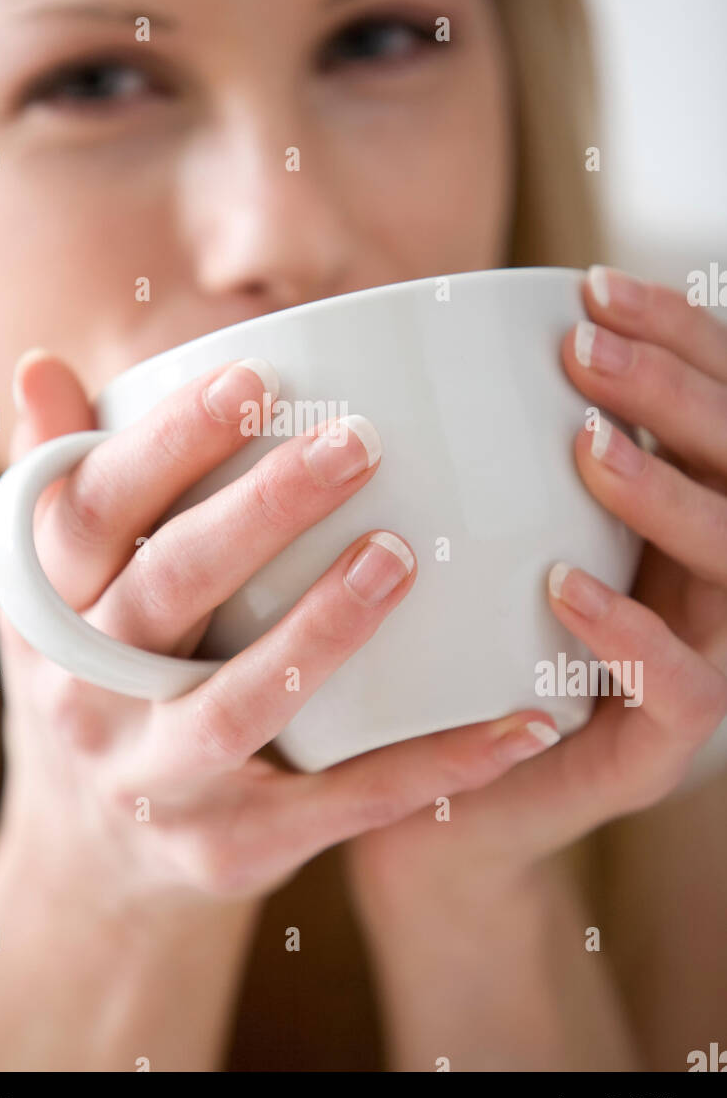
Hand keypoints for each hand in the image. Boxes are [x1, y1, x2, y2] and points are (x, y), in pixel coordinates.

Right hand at [0, 351, 558, 916]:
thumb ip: (63, 487)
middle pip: (169, 588)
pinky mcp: (231, 850)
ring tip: (401, 553)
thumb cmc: (97, 686)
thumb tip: (41, 365)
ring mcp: (156, 781)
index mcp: (50, 612)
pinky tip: (519, 719)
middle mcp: (87, 696)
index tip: (256, 376)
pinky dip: (432, 766)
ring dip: (323, 627)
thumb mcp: (53, 598)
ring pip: (240, 701)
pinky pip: (340, 805)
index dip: (168, 444)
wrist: (88, 866)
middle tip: (357, 441)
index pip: (91, 512)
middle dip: (260, 510)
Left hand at [344, 267, 726, 912]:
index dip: (679, 341)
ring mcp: (696, 667)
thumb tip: (402, 324)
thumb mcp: (469, 540)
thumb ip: (480, 457)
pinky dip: (629, 634)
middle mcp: (701, 586)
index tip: (592, 284)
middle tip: (585, 350)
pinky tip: (562, 587)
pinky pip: (682, 692)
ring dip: (666, 498)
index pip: (712, 411)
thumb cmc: (441, 655)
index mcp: (671, 521)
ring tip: (586, 447)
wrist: (435, 812)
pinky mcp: (656, 752)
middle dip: (675, 397)